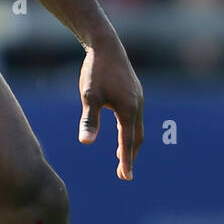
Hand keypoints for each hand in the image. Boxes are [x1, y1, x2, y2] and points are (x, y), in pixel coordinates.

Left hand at [77, 40, 143, 180]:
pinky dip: (130, 129)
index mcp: (129, 110)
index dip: (127, 161)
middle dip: (130, 156)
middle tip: (123, 173)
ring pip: (137, 126)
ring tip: (122, 156)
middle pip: (136, 137)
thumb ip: (89, 120)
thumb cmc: (96, 72)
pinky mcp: (134, 92)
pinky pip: (135, 116)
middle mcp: (138, 106)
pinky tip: (121, 129)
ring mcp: (138, 98)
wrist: (106, 46)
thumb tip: (85, 142)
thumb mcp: (89, 97)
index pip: (128, 142)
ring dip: (130, 142)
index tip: (126, 177)